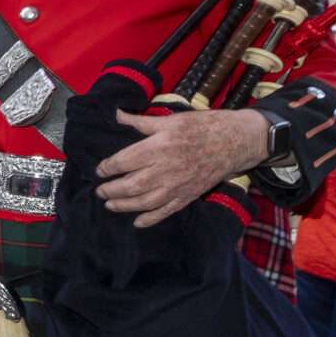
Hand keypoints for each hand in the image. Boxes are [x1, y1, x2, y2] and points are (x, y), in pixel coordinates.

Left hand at [94, 108, 268, 228]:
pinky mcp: (188, 195)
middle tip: (100, 191)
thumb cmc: (202, 127)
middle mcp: (165, 169)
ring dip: (124, 206)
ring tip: (110, 205)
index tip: (99, 171)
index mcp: (158, 147)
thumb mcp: (170, 120)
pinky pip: (166, 211)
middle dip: (111, 190)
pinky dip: (150, 219)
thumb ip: (141, 122)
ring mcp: (177, 186)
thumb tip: (118, 114)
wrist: (235, 141)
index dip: (108, 168)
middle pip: (130, 185)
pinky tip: (137, 222)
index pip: (124, 162)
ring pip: (144, 202)